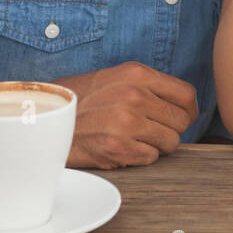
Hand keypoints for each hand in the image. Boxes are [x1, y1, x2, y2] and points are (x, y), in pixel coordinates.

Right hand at [54, 62, 198, 167]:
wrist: (45, 119)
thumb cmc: (83, 100)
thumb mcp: (115, 78)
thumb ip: (149, 86)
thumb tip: (185, 104)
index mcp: (137, 74)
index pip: (187, 95)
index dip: (187, 110)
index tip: (179, 118)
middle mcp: (134, 95)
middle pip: (182, 121)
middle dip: (170, 129)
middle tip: (150, 130)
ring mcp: (126, 122)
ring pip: (171, 142)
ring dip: (156, 145)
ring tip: (134, 139)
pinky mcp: (117, 148)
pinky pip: (151, 158)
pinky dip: (140, 157)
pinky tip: (121, 148)